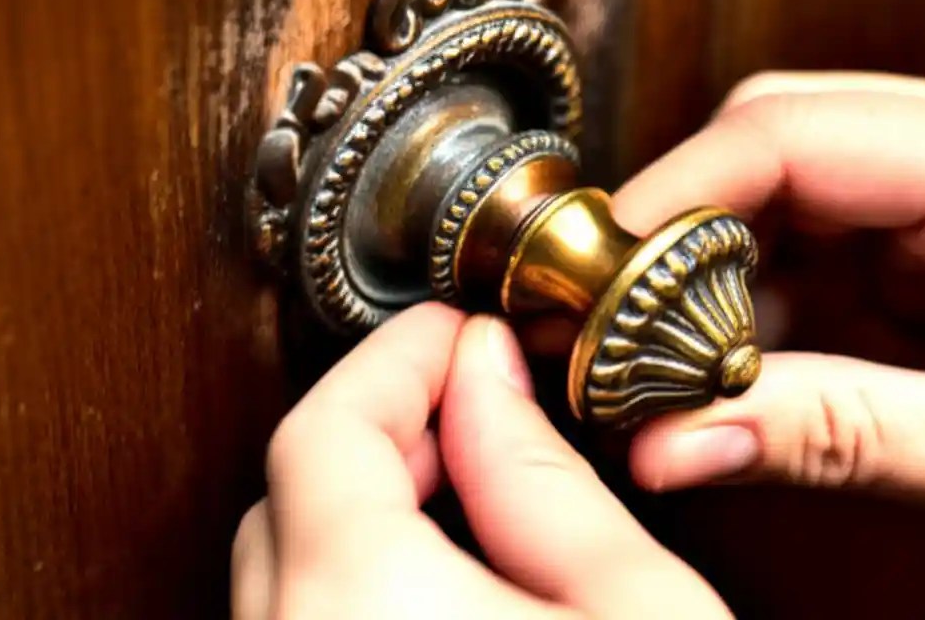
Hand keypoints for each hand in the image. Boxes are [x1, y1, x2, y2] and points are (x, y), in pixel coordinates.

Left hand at [231, 303, 730, 618]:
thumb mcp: (638, 606)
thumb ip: (545, 477)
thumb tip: (492, 373)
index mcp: (362, 607)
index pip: (324, 431)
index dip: (395, 359)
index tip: (451, 332)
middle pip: (289, 494)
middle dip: (383, 428)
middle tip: (471, 399)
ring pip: (285, 566)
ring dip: (365, 506)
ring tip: (469, 483)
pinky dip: (356, 578)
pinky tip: (446, 575)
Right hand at [617, 70, 924, 612]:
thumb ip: (832, 439)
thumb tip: (670, 439)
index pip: (787, 135)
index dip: (665, 204)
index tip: (590, 283)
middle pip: (781, 139)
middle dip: (687, 239)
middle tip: (623, 336)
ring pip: (802, 186)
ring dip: (733, 277)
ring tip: (694, 375)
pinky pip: (846, 230)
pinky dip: (789, 297)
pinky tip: (773, 368)